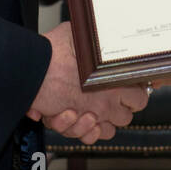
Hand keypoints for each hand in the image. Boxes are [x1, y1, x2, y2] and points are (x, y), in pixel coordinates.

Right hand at [26, 22, 150, 143]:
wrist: (29, 71)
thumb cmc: (51, 52)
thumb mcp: (75, 34)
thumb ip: (89, 38)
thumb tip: (93, 32)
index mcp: (114, 78)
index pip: (140, 95)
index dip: (135, 93)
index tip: (128, 89)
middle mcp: (107, 100)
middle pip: (127, 115)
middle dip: (119, 110)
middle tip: (107, 100)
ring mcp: (92, 115)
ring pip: (110, 129)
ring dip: (102, 122)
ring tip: (91, 111)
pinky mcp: (75, 124)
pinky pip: (90, 137)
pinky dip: (86, 132)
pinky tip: (78, 118)